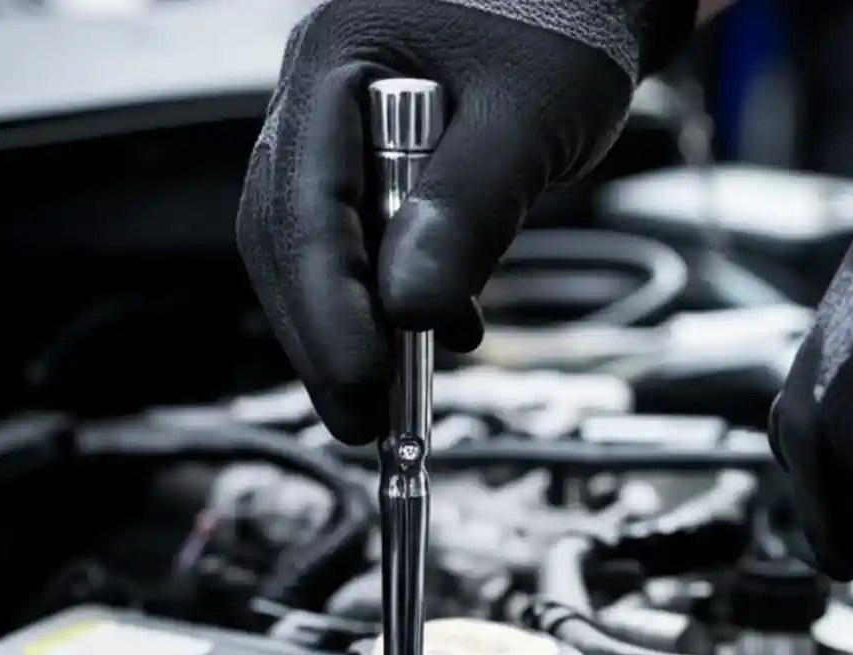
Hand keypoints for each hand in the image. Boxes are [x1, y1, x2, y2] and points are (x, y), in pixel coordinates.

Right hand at [236, 0, 688, 442]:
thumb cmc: (563, 16)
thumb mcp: (527, 117)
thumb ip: (466, 208)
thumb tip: (406, 311)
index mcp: (332, 63)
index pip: (300, 207)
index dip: (324, 310)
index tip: (359, 386)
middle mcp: (319, 97)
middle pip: (289, 236)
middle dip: (324, 334)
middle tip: (362, 416)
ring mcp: (341, 128)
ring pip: (321, 245)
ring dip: (358, 322)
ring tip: (398, 387)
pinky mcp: (377, 158)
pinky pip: (365, 236)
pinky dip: (396, 292)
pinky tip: (440, 325)